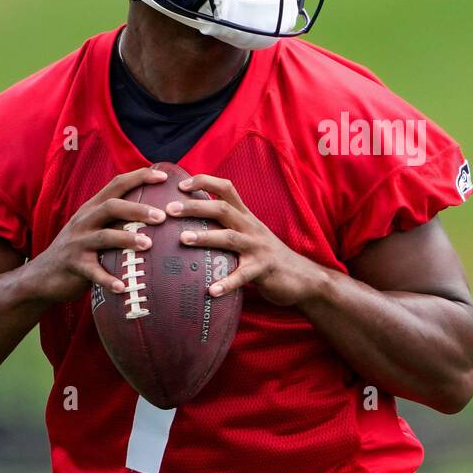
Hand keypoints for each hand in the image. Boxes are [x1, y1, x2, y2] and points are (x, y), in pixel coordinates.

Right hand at [23, 166, 167, 303]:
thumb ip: (116, 218)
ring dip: (127, 239)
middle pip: (111, 207)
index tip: (164, 176)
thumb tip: (156, 211)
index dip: (139, 177)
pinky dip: (108, 279)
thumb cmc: (80, 248)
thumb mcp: (94, 226)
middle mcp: (84, 221)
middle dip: (138, 209)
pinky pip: (93, 272)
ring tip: (149, 245)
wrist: (43, 274)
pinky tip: (124, 287)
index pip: (116, 184)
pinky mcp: (74, 265)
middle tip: (162, 216)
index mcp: (92, 208)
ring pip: (104, 236)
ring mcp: (77, 243)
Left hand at [168, 174, 325, 306]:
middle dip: (195, 206)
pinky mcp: (263, 270)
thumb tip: (191, 224)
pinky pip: (243, 276)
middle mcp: (251, 227)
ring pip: (230, 237)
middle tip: (169, 210)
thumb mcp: (249, 235)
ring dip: (205, 237)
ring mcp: (258, 248)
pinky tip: (211, 290)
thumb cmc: (267, 256)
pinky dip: (226, 282)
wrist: (303, 277)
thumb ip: (227, 227)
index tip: (181, 184)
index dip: (205, 181)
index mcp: (246, 217)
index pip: (226, 189)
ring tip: (183, 239)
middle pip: (223, 208)